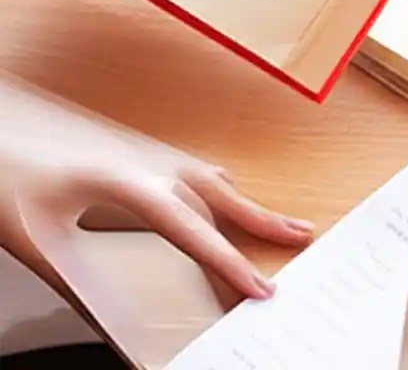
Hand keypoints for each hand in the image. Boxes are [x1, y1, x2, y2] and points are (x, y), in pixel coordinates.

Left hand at [0, 77, 313, 303]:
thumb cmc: (6, 178)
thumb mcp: (38, 241)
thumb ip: (81, 283)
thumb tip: (120, 325)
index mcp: (125, 182)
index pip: (191, 229)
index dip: (227, 261)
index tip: (258, 288)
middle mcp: (142, 165)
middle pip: (216, 200)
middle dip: (263, 223)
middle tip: (303, 240)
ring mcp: (140, 156)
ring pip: (210, 184)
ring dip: (249, 206)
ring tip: (287, 223)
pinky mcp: (132, 156)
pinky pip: (193, 174)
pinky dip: (220, 191)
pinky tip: (226, 193)